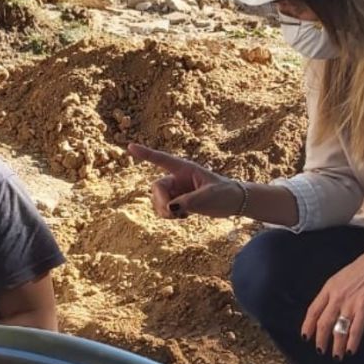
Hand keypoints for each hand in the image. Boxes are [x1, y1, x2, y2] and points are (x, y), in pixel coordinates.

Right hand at [128, 143, 242, 218]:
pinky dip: (170, 215)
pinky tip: (184, 216)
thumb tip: (170, 207)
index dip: (145, 153)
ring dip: (165, 211)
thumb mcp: (210, 196)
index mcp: (185, 169)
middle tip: (173, 213)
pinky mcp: (178, 201)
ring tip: (182, 216)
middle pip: (157, 188)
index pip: (162, 160)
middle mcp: (178, 178)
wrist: (234, 202)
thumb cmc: (225, 193)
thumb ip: (190, 200)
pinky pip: (164, 209)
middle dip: (161, 202)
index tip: (130, 147)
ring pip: (158, 200)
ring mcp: (177, 190)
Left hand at [301, 240, 363, 359]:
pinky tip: (351, 350)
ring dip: (336, 346)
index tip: (305, 337)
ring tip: (336, 356)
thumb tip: (330, 308)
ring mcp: (350, 302)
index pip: (313, 310)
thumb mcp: (343, 277)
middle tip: (320, 351)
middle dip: (320, 339)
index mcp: (329, 287)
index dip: (308, 325)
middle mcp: (336, 296)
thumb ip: (335, 292)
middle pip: (323, 323)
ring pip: (338, 329)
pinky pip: (355, 329)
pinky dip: (352, 342)